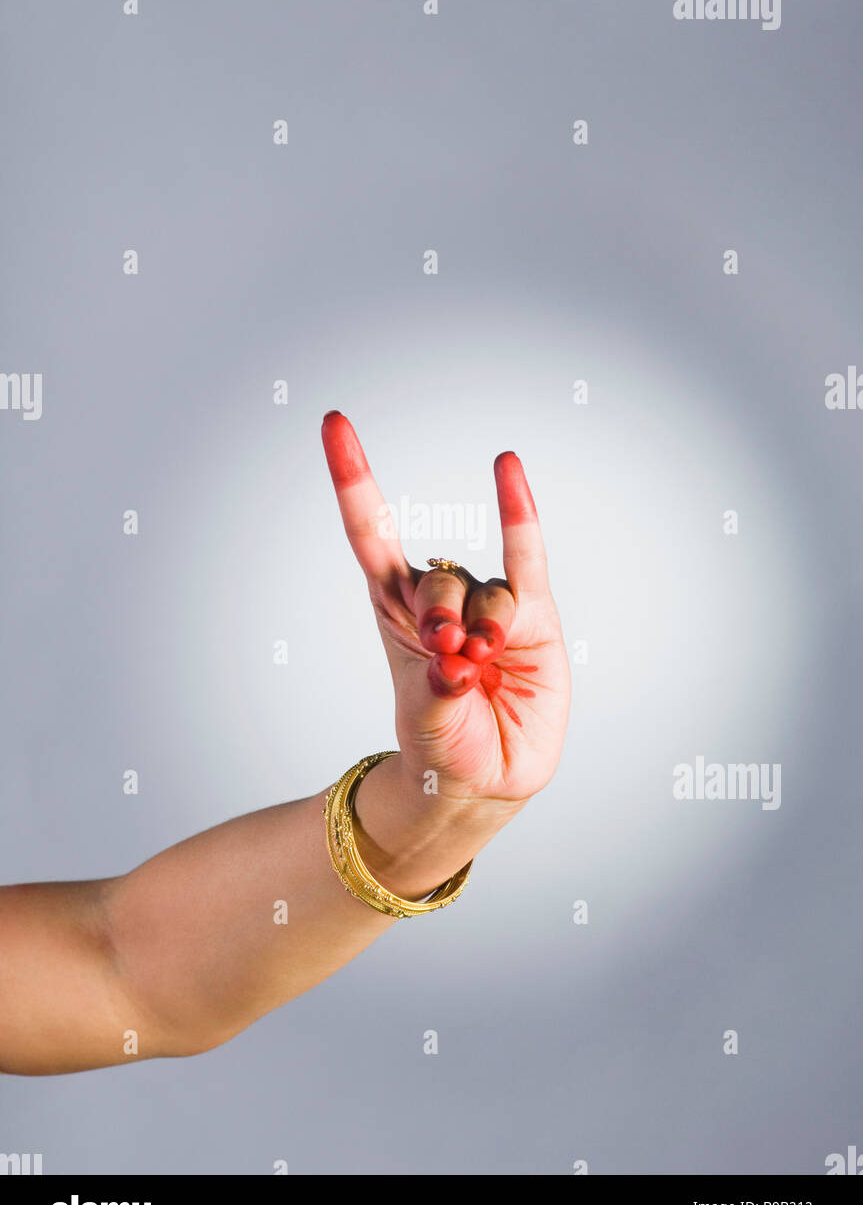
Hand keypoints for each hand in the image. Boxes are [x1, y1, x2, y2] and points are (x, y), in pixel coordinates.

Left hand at [322, 413, 569, 811]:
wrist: (482, 780)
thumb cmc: (441, 744)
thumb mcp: (426, 721)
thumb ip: (438, 689)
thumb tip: (460, 658)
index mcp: (396, 610)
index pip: (371, 530)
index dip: (354, 480)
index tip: (334, 424)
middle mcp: (440, 600)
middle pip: (436, 578)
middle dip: (440, 615)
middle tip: (448, 656)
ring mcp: (487, 608)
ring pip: (484, 593)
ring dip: (483, 627)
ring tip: (482, 666)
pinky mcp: (535, 620)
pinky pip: (527, 562)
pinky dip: (518, 516)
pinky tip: (506, 470)